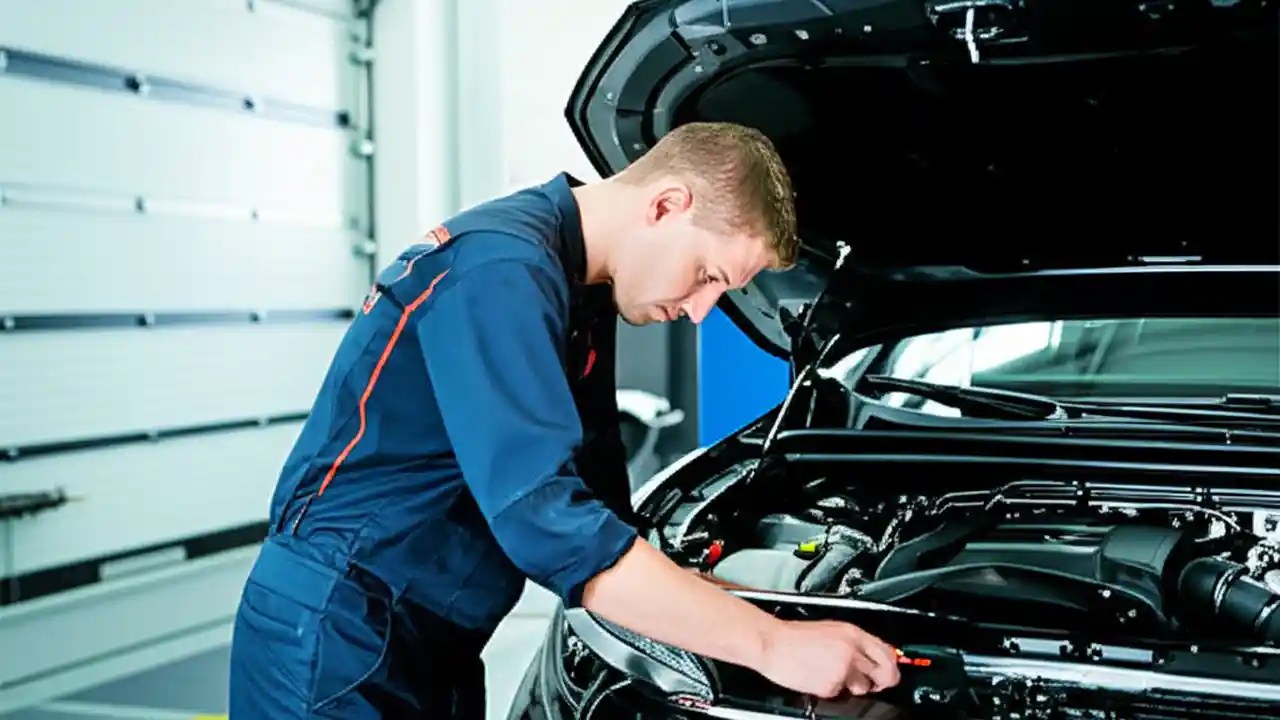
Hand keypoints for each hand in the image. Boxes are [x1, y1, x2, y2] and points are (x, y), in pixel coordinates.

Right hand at [754, 619, 900, 697]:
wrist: (772, 644)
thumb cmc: (795, 636)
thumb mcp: (831, 629)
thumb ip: (854, 642)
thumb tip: (871, 656)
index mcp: (853, 633)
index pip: (888, 652)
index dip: (892, 665)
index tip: (890, 671)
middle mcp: (852, 650)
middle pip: (885, 673)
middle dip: (880, 681)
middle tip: (871, 682)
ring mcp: (843, 670)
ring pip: (862, 687)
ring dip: (852, 685)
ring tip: (831, 672)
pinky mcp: (831, 686)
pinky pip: (840, 693)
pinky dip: (832, 689)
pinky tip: (818, 676)